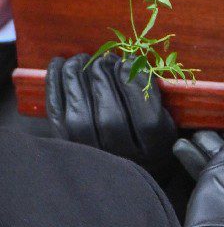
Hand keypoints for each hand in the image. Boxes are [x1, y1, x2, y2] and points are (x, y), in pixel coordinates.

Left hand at [45, 51, 178, 179]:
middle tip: (105, 56)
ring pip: (79, 117)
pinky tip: (59, 64)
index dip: (137, 87)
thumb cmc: (148, 136)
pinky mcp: (66, 146)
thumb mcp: (166, 120)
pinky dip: (55, 86)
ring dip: (78, 80)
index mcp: (155, 150)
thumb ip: (154, 97)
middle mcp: (122, 158)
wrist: (119, 170)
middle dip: (105, 79)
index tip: (130, 60)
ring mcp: (91, 155)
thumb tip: (131, 62)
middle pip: (110, 118)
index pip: (147, 121)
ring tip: (82, 59)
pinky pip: (56, 115)